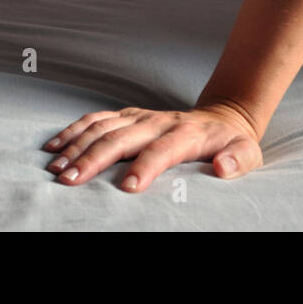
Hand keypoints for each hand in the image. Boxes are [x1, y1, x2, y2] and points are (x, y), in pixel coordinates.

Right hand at [43, 102, 262, 191]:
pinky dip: (74, 130)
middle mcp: (159, 122)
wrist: (223, 117)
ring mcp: (141, 117)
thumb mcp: (248, 153)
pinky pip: (96, 119)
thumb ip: (238, 160)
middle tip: (70, 180)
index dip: (146, 166)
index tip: (128, 187)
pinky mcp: (129, 116)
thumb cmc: (232, 144)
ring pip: (104, 126)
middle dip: (95, 158)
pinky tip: (54, 146)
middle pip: (123, 137)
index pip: (162, 150)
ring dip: (78, 145)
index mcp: (187, 134)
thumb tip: (224, 168)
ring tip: (56, 168)